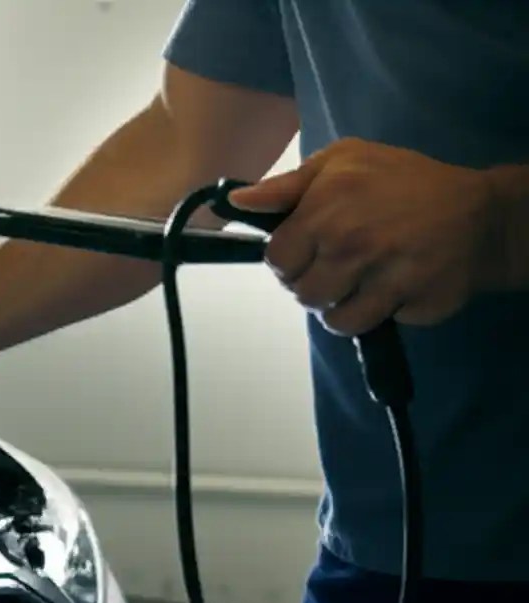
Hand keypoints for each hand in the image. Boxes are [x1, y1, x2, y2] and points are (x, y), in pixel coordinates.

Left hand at [228, 138, 502, 335]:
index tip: (307, 253)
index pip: (277, 260)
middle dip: (313, 284)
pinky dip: (375, 314)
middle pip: (302, 293)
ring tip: (359, 281)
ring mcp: (384, 276)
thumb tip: (237, 202)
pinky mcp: (413, 302)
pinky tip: (388, 290)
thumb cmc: (404, 181)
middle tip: (337, 267)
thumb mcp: (343, 162)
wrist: (481, 213)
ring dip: (340, 306)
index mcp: (326, 209)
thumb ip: (286, 186)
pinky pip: (371, 324)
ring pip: (333, 318)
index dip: (288, 261)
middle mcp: (352, 244)